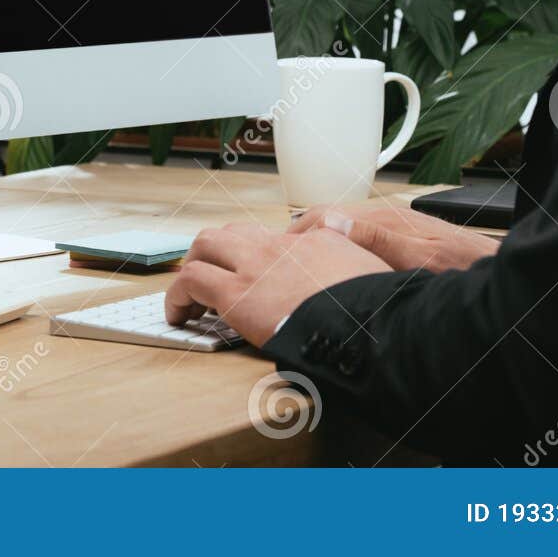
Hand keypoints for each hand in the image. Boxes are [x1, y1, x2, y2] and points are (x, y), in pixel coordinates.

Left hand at [164, 222, 392, 345]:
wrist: (371, 324)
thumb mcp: (379, 273)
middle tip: (212, 277)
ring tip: (189, 296)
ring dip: (193, 268)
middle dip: (215, 252)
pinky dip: (177, 296)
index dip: (256, 257)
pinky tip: (179, 314)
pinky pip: (190, 280)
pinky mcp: (237, 293)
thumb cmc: (380, 310)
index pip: (275, 238)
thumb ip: (364, 262)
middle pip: (233, 232)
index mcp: (318, 241)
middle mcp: (282, 245)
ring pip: (205, 245)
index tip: (255, 276)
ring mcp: (257, 264)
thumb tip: (372, 265)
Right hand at [288, 201, 500, 273]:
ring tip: (296, 259)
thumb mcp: (417, 257)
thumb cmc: (461, 266)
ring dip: (316, 239)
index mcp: (381, 220)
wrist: (491, 268)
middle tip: (277, 255)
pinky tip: (332, 262)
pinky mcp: (397, 237)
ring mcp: (389, 226)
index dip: (295, 231)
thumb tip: (334, 224)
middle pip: (327, 218)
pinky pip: (355, 236)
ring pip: (340, 227)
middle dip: (299, 233)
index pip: (323, 216)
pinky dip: (335, 246)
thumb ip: (376, 239)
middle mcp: (383, 217)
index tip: (275, 248)